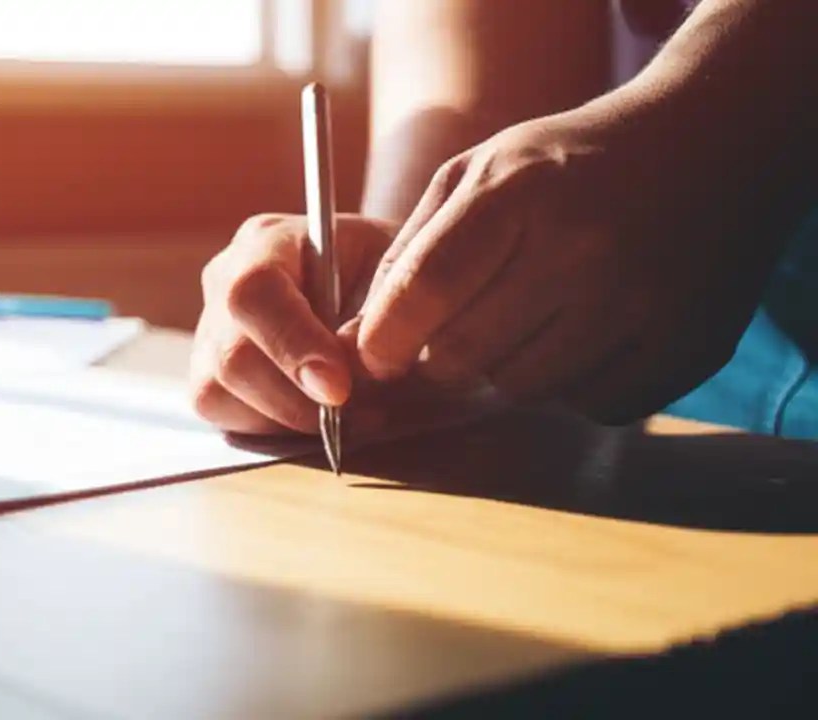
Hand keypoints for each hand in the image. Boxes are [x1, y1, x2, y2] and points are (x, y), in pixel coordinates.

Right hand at [190, 214, 396, 433]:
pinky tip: (313, 414)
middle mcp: (224, 280)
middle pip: (231, 355)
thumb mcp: (401, 284)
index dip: (291, 344)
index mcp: (268, 240)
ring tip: (346, 416)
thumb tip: (340, 374)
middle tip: (361, 414)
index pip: (253, 291)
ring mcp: (210, 330)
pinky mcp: (210, 375)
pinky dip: (269, 428)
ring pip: (217, 393)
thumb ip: (374, 322)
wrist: (383, 296)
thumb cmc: (392, 281)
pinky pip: (220, 414)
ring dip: (286, 419)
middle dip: (297, 400)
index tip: (339, 388)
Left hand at [356, 96, 785, 422]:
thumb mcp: (478, 173)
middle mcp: (584, 249)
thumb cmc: (568, 163)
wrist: (710, 145)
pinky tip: (586, 330)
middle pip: (464, 357)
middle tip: (448, 337)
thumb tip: (356, 343)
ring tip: (526, 319)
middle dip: (437, 359)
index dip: (385, 337)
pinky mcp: (684, 350)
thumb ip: (410, 253)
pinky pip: (587, 405)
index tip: (373, 355)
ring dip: (503, 371)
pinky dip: (569, 383)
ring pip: (521, 391)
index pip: (426, 290)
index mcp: (522, 192)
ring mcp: (641, 304)